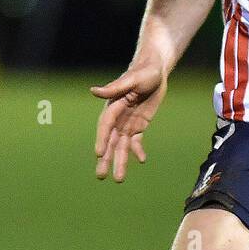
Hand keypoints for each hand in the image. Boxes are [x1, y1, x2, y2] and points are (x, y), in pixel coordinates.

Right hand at [91, 60, 167, 181]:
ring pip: (122, 146)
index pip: (105, 126)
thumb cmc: (143, 71)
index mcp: (113, 107)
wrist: (155, 70)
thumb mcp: (131, 79)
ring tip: (118, 179)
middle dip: (106, 158)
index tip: (98, 154)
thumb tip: (93, 91)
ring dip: (120, 161)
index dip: (102, 139)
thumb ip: (113, 88)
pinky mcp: (139, 125)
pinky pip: (136, 142)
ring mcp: (128, 123)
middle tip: (100, 176)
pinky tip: (140, 161)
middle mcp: (118, 118)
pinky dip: (137, 151)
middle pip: (110, 141)